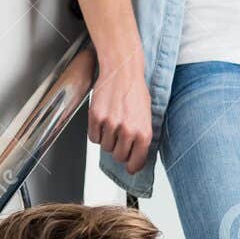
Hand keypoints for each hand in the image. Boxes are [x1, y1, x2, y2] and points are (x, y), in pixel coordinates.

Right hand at [89, 59, 151, 175]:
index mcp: (143, 132)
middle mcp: (128, 131)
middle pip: (119, 157)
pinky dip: (96, 133)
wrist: (122, 70)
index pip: (136, 161)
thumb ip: (142, 136)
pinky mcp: (95, 117)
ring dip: (107, 141)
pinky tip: (103, 123)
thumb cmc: (136, 91)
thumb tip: (137, 155)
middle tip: (120, 141)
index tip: (130, 167)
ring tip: (113, 126)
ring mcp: (110, 125)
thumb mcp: (146, 116)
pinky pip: (93, 138)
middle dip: (119, 152)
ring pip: (105, 148)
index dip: (132, 166)